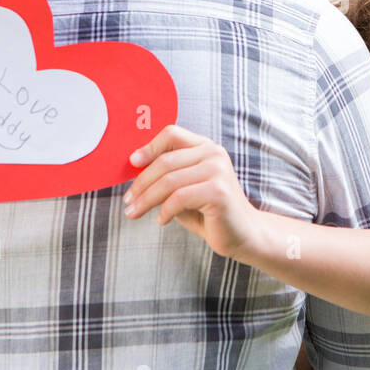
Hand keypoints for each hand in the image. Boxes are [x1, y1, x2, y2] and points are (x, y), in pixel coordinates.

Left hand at [123, 125, 261, 260]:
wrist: (241, 235)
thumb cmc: (209, 212)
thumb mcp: (184, 188)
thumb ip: (166, 176)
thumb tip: (135, 169)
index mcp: (206, 147)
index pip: (172, 134)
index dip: (149, 147)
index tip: (132, 163)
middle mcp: (214, 153)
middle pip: (165, 161)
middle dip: (141, 183)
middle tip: (128, 201)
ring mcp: (218, 170)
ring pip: (169, 181)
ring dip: (146, 200)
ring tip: (134, 213)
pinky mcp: (218, 191)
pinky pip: (179, 198)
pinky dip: (165, 211)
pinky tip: (161, 220)